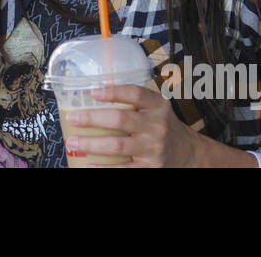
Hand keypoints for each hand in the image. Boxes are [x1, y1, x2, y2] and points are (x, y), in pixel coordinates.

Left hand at [64, 83, 200, 167]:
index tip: (92, 91)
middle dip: (92, 118)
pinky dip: (103, 169)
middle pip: (120, 119)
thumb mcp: (156, 108)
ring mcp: (154, 148)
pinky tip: (88, 166)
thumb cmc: (162, 126)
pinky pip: (123, 169)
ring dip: (91, 144)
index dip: (113, 91)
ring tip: (73, 142)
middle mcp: (157, 125)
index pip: (135, 93)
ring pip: (118, 145)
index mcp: (157, 105)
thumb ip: (134, 101)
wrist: (188, 153)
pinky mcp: (150, 168)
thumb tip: (91, 94)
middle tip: (72, 118)